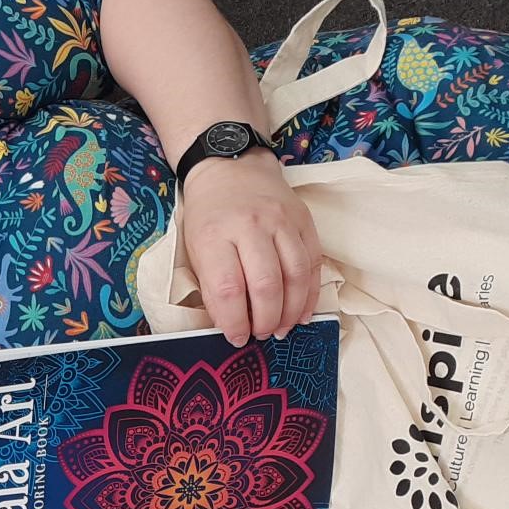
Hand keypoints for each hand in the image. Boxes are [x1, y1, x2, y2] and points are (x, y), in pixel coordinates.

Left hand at [178, 152, 322, 345]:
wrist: (230, 168)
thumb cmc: (207, 216)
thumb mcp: (195, 249)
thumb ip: (211, 287)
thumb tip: (231, 326)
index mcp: (214, 235)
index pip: (228, 288)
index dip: (234, 321)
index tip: (237, 339)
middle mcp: (250, 225)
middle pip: (266, 284)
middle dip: (265, 319)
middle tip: (262, 335)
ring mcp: (281, 220)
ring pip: (295, 274)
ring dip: (291, 310)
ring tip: (282, 329)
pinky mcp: (303, 218)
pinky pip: (313, 261)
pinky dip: (310, 292)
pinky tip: (302, 312)